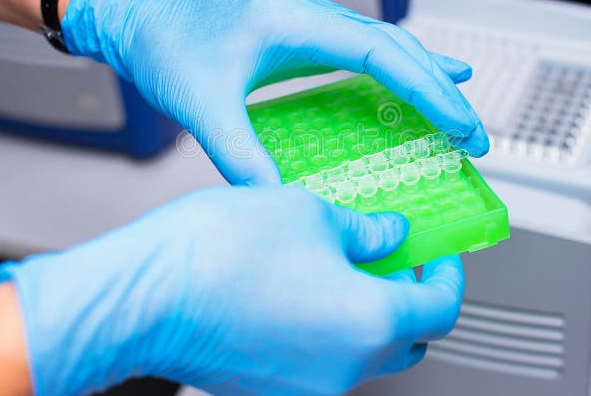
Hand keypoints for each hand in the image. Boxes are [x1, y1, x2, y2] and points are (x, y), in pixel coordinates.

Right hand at [0, 186, 463, 394]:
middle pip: (406, 339)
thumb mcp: (310, 213)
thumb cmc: (217, 254)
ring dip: (365, 313)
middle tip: (393, 258)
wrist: (143, 294)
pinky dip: (327, 329)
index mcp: (369, 324)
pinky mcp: (268, 388)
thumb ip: (364, 230)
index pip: (440, 309)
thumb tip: (389, 235)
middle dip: (408, 298)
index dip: (447, 276)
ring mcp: (305, 387)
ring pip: (360, 352)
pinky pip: (319, 361)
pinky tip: (300, 288)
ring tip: (340, 264)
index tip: (439, 255)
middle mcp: (344, 369)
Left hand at [61, 0, 488, 184]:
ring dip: (427, 78)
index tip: (461, 124)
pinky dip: (399, 71)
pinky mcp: (305, 38)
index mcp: (296, 24)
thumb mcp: (203, 107)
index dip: (429, 90)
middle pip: (398, 48)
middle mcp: (312, 17)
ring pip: (388, 46)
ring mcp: (311, 24)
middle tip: (475, 135)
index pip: (383, 54)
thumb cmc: (168, 47)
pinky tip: (417, 82)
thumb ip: (241, 156)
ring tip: (462, 111)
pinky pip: (366, 52)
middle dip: (441, 91)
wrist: (144, 18)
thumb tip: (281, 204)